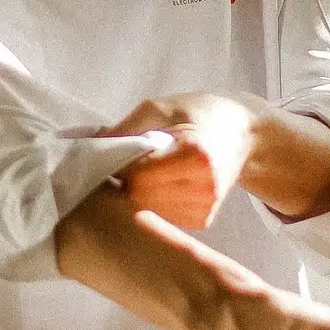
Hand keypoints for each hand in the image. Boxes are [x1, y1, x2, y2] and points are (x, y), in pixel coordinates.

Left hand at [103, 93, 256, 231]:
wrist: (242, 133)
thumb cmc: (198, 114)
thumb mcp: (160, 108)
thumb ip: (125, 129)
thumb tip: (88, 147)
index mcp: (196, 155)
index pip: (138, 177)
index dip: (120, 166)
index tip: (117, 154)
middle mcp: (204, 187)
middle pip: (140, 197)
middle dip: (126, 181)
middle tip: (129, 162)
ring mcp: (205, 208)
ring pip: (147, 210)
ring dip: (138, 193)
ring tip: (150, 170)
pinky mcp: (203, 221)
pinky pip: (161, 216)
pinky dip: (153, 201)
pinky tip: (162, 183)